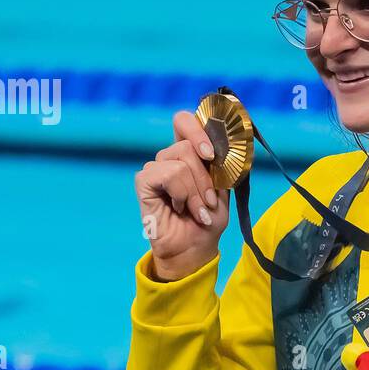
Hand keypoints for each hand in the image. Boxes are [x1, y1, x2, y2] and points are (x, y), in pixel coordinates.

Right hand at [135, 110, 229, 280]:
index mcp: (189, 153)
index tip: (213, 154)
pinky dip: (182, 193)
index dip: (199, 129)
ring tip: (198, 210)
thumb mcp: (223, 190)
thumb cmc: (208, 220)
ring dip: (197, 191)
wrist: (194, 247)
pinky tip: (180, 208)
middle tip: (211, 201)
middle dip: (206, 176)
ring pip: (182, 159)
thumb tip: (223, 144)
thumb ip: (221, 165)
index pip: (185, 121)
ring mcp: (156, 167)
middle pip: (188, 142)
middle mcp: (170, 156)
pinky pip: (169, 173)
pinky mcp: (144, 180)